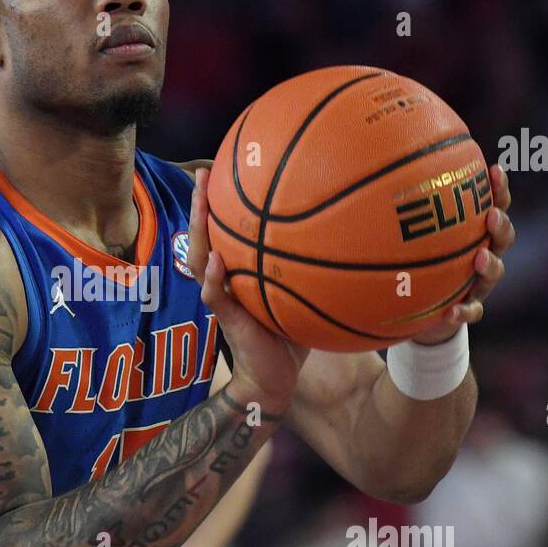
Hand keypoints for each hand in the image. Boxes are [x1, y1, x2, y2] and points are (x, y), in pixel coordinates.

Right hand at [189, 169, 308, 414]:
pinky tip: (216, 261)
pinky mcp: (227, 320)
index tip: (223, 168)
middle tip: (203, 173)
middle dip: (201, 205)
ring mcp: (222, 298)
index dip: (220, 203)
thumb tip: (349, 238)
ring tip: (200, 206)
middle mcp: (226, 280)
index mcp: (240, 271)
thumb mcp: (302, 295)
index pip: (224, 230)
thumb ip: (313, 269)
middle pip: (204, 235)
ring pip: (199, 259)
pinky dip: (212, 279)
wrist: (275, 378)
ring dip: (198, 232)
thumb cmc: (291, 335)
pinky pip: (214, 296)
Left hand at [412, 163, 514, 345]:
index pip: (492, 204)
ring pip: (495, 271)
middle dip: (500, 224)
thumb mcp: (407, 234)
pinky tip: (451, 311)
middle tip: (491, 215)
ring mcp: (478, 283)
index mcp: (470, 231)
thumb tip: (370, 171)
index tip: (495, 170)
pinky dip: (463, 311)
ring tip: (480, 258)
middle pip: (502, 236)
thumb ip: (400, 208)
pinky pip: (472, 311)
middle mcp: (480, 253)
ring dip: (491, 264)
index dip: (498, 188)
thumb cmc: (412, 261)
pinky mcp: (467, 309)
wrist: (416, 310)